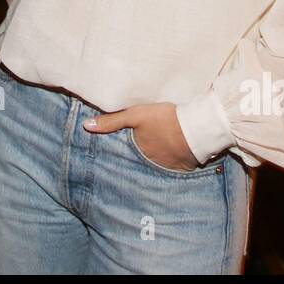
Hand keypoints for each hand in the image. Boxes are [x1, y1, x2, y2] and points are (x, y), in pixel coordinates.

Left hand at [84, 102, 199, 170]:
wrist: (197, 128)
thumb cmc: (165, 120)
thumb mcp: (136, 115)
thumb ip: (112, 121)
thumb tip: (86, 126)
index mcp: (138, 153)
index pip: (124, 156)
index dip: (121, 153)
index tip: (115, 152)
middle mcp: (151, 165)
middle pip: (141, 161)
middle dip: (137, 158)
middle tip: (137, 153)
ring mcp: (167, 168)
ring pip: (156, 165)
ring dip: (155, 159)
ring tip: (155, 152)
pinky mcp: (183, 168)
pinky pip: (173, 167)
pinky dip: (170, 162)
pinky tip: (171, 155)